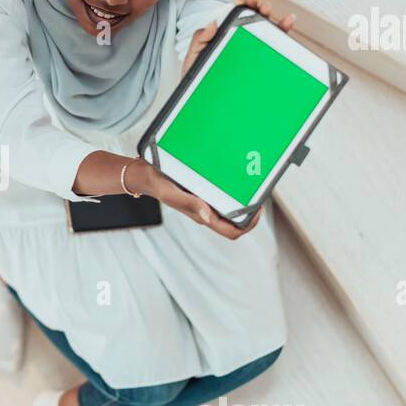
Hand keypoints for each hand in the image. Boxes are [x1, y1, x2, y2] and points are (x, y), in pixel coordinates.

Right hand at [128, 159, 262, 240]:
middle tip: (260, 196)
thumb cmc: (157, 184)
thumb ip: (189, 204)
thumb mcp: (172, 193)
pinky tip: (237, 179)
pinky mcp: (203, 192)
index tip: (257, 210)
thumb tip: (208, 217)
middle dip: (251, 214)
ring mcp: (206, 203)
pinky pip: (223, 197)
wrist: (145, 174)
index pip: (231, 231)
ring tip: (253, 188)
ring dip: (245, 203)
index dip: (248, 225)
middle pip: (236, 223)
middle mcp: (207, 212)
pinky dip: (234, 192)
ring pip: (231, 210)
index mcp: (202, 216)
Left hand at [182, 0, 296, 77]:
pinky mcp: (260, 70)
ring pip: (268, 36)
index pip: (238, 19)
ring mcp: (252, 58)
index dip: (247, 6)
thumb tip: (213, 22)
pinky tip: (286, 27)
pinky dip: (283, 39)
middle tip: (262, 6)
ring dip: (275, 22)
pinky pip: (275, 54)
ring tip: (276, 16)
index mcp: (226, 39)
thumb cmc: (196, 82)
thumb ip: (200, 40)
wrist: (203, 107)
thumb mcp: (193, 59)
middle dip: (262, 10)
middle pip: (256, 23)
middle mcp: (241, 46)